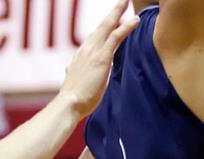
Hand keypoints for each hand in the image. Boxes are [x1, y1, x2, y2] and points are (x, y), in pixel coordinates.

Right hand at [58, 0, 139, 116]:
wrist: (69, 103)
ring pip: (108, 26)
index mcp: (81, 55)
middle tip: (121, 0)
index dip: (104, 27)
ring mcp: (93, 51)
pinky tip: (134, 20)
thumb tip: (69, 68)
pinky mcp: (101, 57)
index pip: (96, 37)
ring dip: (118, 12)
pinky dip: (126, 28)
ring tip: (126, 1)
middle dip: (113, 12)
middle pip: (102, 26)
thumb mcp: (75, 80)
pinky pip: (115, 37)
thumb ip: (75, 71)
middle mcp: (86, 48)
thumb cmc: (74, 98)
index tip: (112, 20)